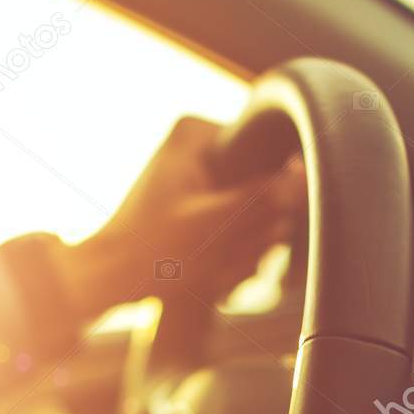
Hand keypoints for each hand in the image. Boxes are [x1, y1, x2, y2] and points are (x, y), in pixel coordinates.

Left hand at [52, 115, 303, 319]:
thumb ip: (262, 198)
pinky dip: (230, 252)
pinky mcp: (198, 202)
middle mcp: (197, 143)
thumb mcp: (214, 227)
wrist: (108, 282)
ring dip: (243, 249)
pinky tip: (213, 271)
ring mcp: (198, 173)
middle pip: (260, 188)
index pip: (267, 156)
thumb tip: (306, 172)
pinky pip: (235, 226)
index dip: (266, 202)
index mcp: (196, 131)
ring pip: (251, 212)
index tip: (237, 234)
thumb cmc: (150, 254)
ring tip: (214, 268)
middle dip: (251, 234)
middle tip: (221, 259)